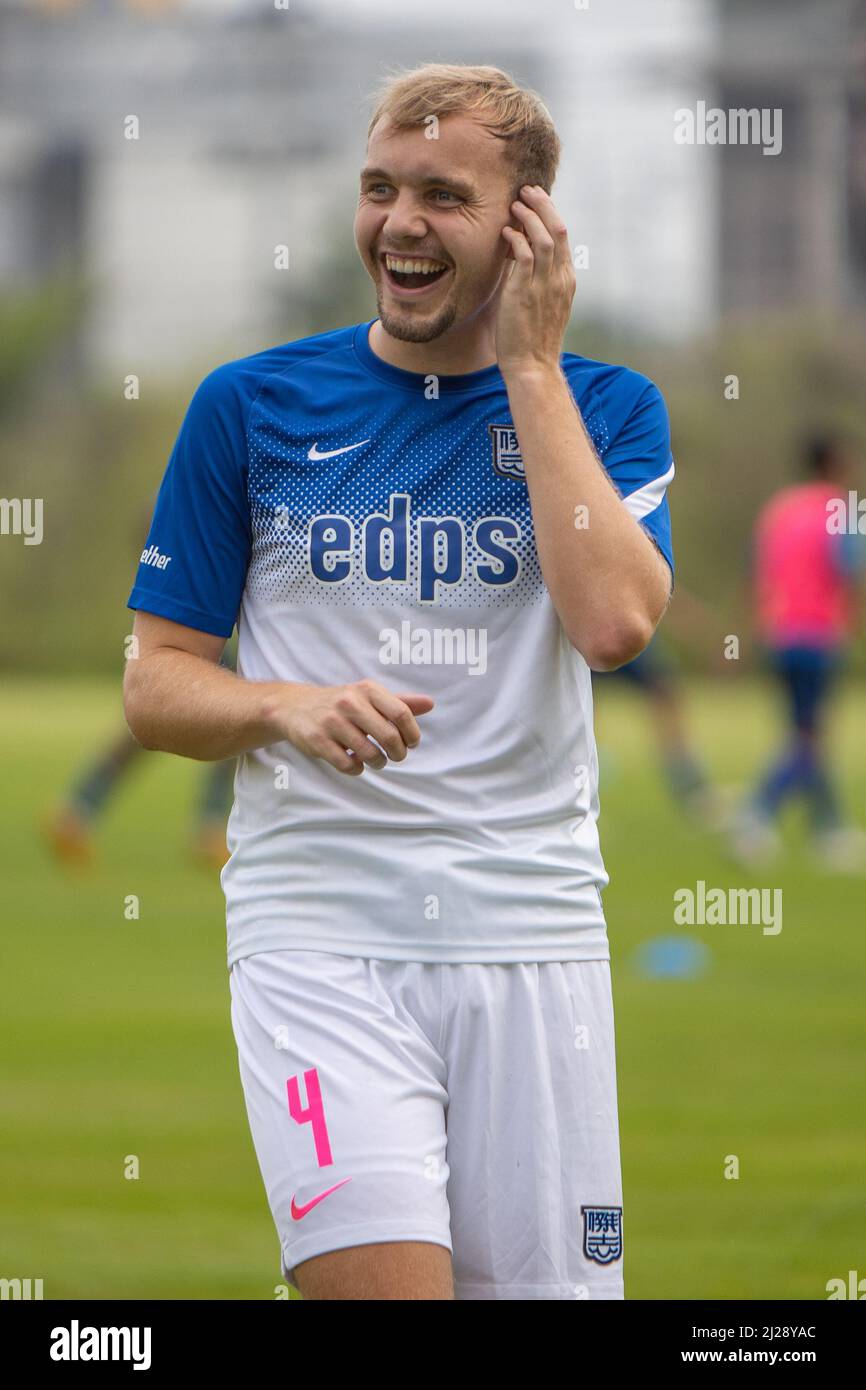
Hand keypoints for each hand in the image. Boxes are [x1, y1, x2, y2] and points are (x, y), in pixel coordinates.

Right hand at [274, 678, 433, 775]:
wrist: (294, 707)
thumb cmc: (341, 704)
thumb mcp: (368, 696)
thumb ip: (399, 702)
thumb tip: (431, 703)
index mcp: (367, 689)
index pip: (402, 713)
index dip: (413, 733)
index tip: (412, 743)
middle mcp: (350, 702)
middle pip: (389, 736)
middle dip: (399, 753)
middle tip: (396, 756)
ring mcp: (332, 722)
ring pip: (370, 754)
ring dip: (379, 762)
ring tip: (377, 759)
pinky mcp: (317, 741)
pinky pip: (348, 765)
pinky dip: (357, 769)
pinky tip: (356, 762)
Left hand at [495, 185, 575, 381]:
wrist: (533, 366)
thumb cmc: (532, 339)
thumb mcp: (541, 305)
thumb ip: (534, 279)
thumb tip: (517, 257)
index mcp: (566, 280)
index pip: (562, 237)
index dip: (549, 214)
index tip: (535, 202)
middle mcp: (559, 279)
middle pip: (558, 228)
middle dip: (543, 205)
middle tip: (527, 190)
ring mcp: (544, 285)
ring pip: (544, 236)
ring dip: (529, 215)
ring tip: (515, 203)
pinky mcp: (525, 292)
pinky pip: (524, 254)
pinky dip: (516, 238)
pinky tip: (506, 233)